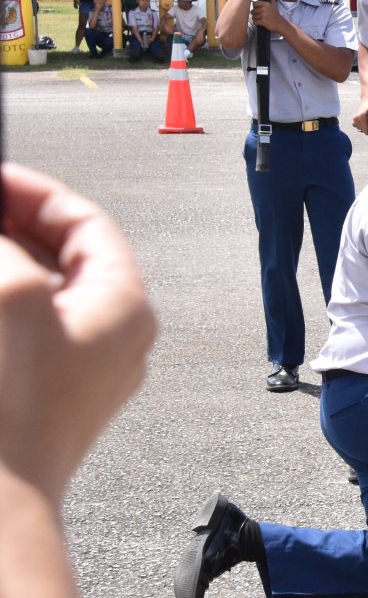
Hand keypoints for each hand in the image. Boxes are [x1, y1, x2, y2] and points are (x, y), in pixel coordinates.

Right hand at [0, 164, 154, 502]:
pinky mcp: (48, 396)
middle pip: (60, 255)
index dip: (30, 192)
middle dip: (11, 228)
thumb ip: (1, 242)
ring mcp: (83, 370)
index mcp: (126, 304)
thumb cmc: (9, 405)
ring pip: (37, 294)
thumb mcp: (7, 295)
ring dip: (2, 265)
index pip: (84, 223)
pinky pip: (23, 331)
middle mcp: (116, 335)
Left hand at [249, 0, 290, 37]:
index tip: (258, 9)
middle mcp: (264, 9)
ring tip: (260, 19)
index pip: (255, 3)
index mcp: (266, 4)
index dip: (255, 7)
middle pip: (253, 10)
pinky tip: (259, 22)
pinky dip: (256, 23)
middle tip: (259, 15)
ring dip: (255, 18)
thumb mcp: (274, 5)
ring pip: (253, 16)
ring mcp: (263, 16)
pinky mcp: (263, 22)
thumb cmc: (276, 15)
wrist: (280, 24)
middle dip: (255, 13)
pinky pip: (255, 22)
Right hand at [353, 94, 367, 134]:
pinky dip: (363, 126)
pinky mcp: (354, 119)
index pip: (366, 130)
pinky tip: (367, 122)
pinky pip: (359, 126)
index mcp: (362, 116)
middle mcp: (356, 118)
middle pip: (364, 131)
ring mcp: (354, 119)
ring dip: (366, 128)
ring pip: (361, 129)